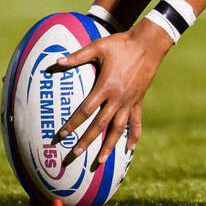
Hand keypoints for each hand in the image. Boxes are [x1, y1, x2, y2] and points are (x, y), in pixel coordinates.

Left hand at [52, 20, 170, 168]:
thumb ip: (77, 56)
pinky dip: (134, 136)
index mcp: (105, 87)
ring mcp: (130, 102)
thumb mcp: (97, 47)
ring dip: (109, 146)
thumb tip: (56, 61)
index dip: (72, 124)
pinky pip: (136, 122)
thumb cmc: (121, 44)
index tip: (61, 135)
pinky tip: (130, 149)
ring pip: (118, 129)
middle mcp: (118, 98)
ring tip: (100, 161)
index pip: (85, 110)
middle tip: (74, 155)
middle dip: (86, 141)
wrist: (149, 44)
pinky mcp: (139, 101)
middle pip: (99, 125)